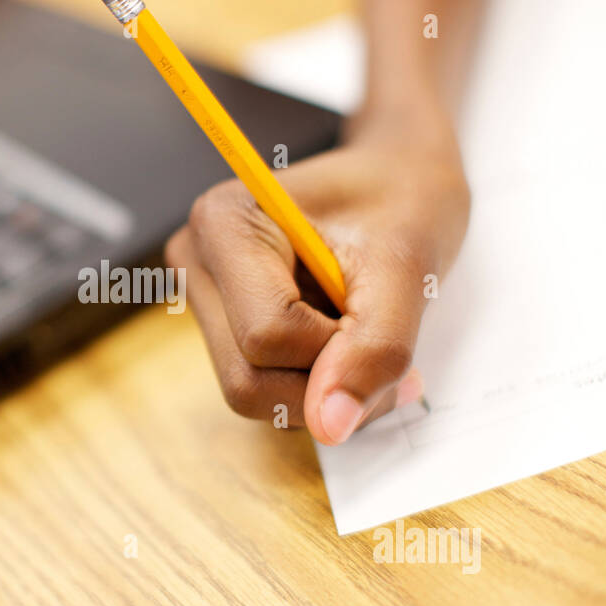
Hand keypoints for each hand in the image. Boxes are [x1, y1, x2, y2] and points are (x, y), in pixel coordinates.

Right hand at [165, 126, 469, 444]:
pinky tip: (342, 338)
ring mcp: (204, 296)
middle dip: (326, 382)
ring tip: (362, 332)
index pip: (267, 336)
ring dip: (323, 387)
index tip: (385, 315)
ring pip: (252, 392)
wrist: (398, 178)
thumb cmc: (402, 199)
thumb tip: (330, 427)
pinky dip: (313, 383)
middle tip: (383, 341)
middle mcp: (197, 260)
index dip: (337, 350)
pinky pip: (260, 386)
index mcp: (225, 222)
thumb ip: (375, 348)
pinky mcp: (221, 323)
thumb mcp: (408, 267)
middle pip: (247, 378)